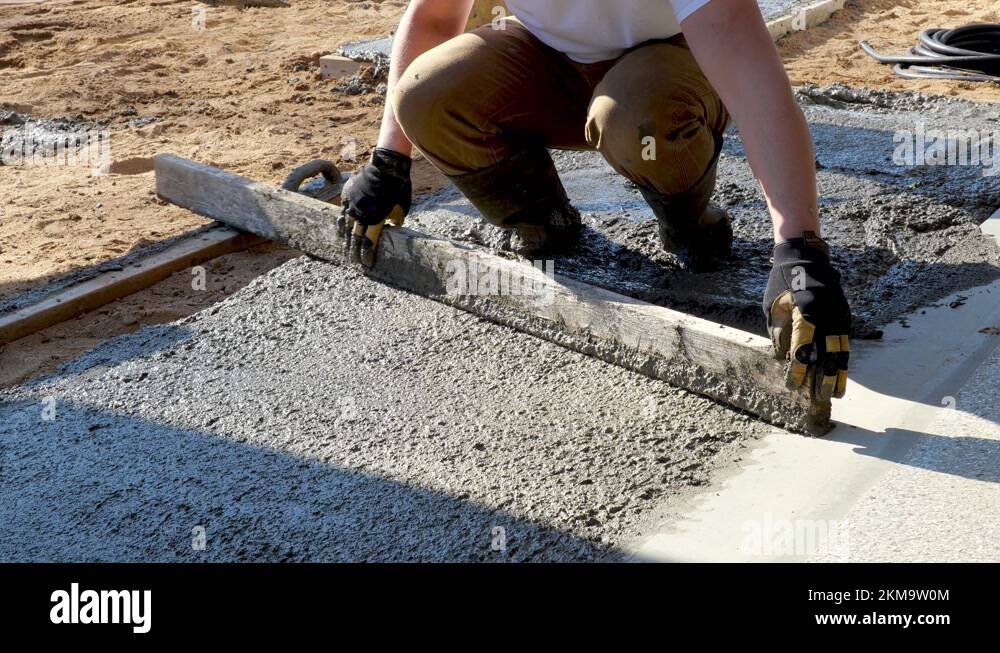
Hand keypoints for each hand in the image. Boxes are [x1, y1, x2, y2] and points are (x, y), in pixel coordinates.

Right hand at [339, 148, 411, 266]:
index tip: (367, 264)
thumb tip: (389, 227)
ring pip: (346, 226)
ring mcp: (351, 204)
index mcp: (376, 219)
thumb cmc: (398, 189)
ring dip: (346, 240)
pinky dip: (342, 223)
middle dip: (354, 252)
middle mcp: (361, 214)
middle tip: (354, 262)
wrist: (387, 166)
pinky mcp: (346, 195)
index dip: (368, 254)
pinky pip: (342, 212)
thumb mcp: (401, 209)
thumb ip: (394, 222)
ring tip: (346, 250)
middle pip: (355, 238)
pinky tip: (341, 231)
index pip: (370, 242)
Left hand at [763, 231, 851, 401]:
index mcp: (806, 311)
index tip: (793, 385)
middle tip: (821, 397)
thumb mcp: (774, 306)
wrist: (806, 256)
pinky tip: (841, 373)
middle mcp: (827, 314)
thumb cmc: (783, 282)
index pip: (803, 347)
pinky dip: (843, 359)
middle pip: (828, 353)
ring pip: (841, 350)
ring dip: (840, 373)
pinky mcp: (844, 314)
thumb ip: (778, 332)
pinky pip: (844, 341)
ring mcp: (839, 314)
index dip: (799, 368)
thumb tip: (783, 359)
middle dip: (825, 378)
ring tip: (838, 393)